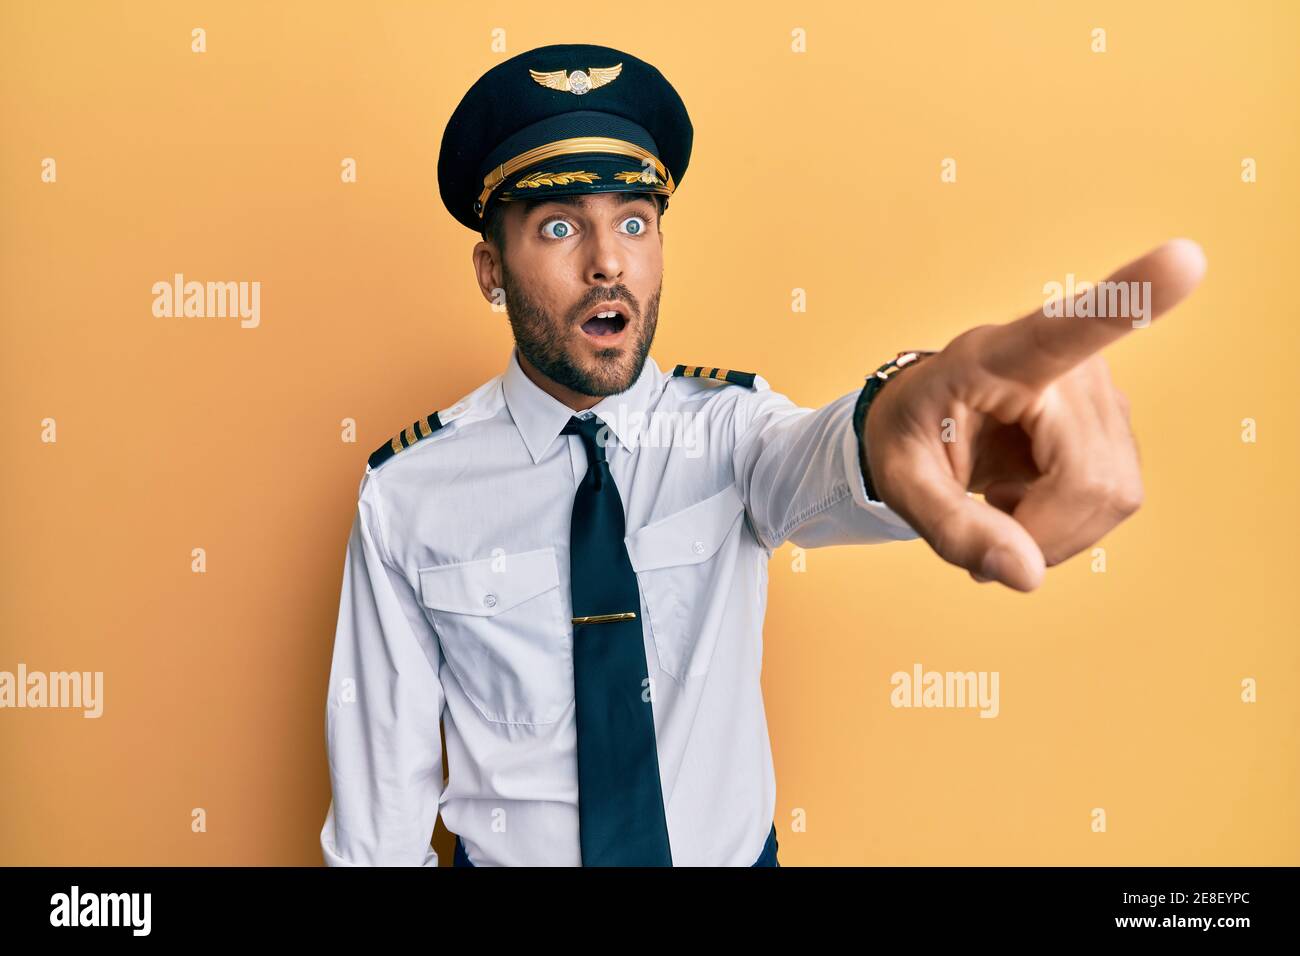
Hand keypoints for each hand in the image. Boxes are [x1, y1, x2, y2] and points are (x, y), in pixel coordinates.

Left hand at [862, 239, 1206, 590]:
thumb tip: (1026, 575)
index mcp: (996, 356)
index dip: (1129, 299)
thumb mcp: (901, 482)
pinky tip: (1026, 505)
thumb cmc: (907, 436)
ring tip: (998, 514)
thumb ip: (952, 529)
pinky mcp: (1115, 424)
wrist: (920, 424)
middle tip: (981, 543)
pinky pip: (1115, 499)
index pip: (1067, 328)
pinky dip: (1067, 526)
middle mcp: (1065, 365)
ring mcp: (1098, 393)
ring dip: (1053, 533)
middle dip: (1040, 532)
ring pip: (1112, 495)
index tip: (1184, 261)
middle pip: (1089, 479)